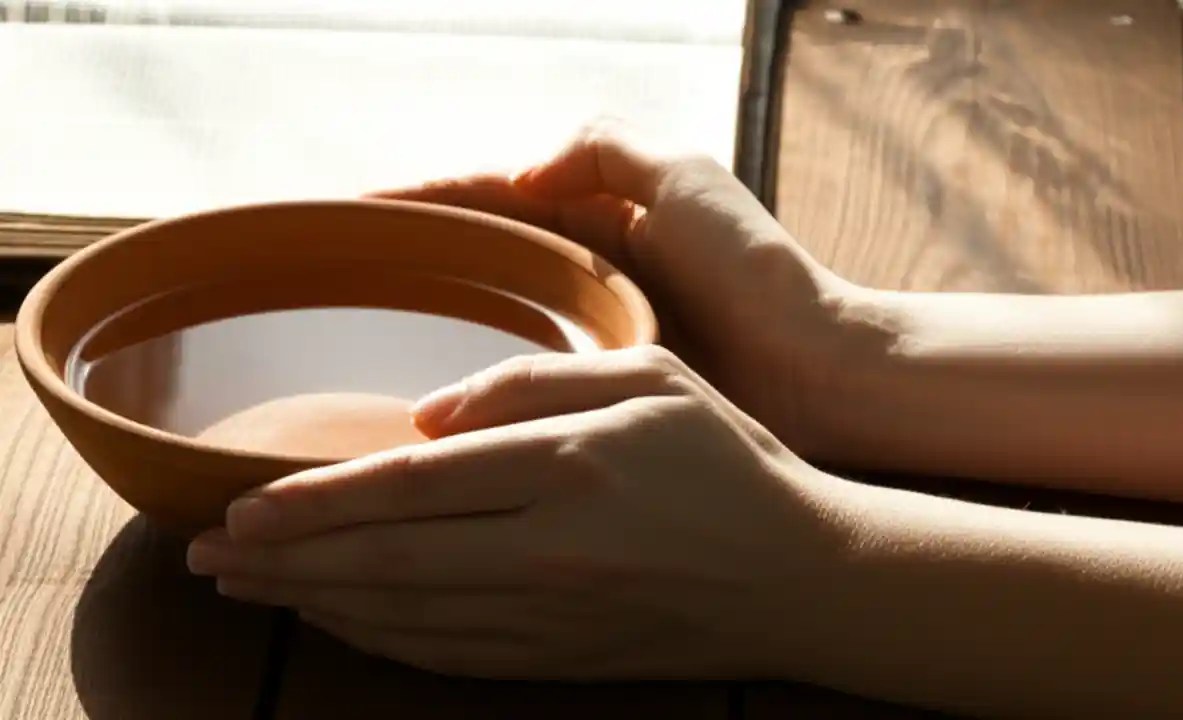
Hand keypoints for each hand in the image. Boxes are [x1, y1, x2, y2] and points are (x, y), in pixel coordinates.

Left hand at [186, 346, 851, 679]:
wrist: (804, 575)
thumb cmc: (730, 460)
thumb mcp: (650, 375)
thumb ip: (533, 381)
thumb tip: (425, 419)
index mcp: (566, 465)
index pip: (408, 487)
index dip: (314, 501)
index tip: (241, 506)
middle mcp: (547, 549)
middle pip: (385, 560)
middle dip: (284, 562)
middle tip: (207, 560)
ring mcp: (552, 616)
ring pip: (405, 617)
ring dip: (316, 605)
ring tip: (251, 593)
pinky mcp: (563, 660)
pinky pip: (450, 657)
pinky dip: (382, 644)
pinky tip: (344, 626)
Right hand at [368, 121, 887, 460]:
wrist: (819, 375)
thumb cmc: (759, 275)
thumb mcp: (688, 179)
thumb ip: (608, 148)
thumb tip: (519, 171)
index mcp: (600, 212)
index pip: (488, 195)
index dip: (421, 201)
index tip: (350, 215)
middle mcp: (587, 268)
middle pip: (478, 253)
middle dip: (412, 259)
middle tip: (336, 282)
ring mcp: (591, 330)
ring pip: (490, 316)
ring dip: (430, 320)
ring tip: (359, 340)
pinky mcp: (602, 387)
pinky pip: (520, 373)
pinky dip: (474, 377)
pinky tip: (429, 398)